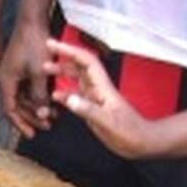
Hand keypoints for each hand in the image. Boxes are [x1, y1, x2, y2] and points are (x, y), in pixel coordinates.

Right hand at [0, 20, 52, 136]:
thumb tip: (43, 117)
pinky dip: (38, 95)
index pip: (10, 111)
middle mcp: (6, 80)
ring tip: (54, 116)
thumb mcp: (39, 73)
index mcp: (6, 82)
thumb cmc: (33, 43)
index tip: (32, 135)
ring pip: (24, 97)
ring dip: (38, 107)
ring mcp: (13, 74)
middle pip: (18, 106)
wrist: (32, 20)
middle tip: (47, 127)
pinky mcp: (21, 68)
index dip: (21, 124)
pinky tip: (51, 100)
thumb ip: (40, 96)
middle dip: (32, 118)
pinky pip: (27, 87)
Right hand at [44, 39, 158, 158]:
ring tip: (46, 71)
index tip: (52, 45)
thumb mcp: (107, 122)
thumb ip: (87, 109)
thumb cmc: (128, 132)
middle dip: (63, 58)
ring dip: (62, 73)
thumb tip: (67, 98)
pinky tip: (55, 96)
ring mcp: (96, 98)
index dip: (69, 50)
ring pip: (77, 79)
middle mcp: (98, 88)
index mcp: (102, 87)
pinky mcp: (94, 108)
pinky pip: (77, 96)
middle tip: (45, 54)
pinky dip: (65, 94)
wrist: (141, 142)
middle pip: (79, 66)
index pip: (85, 61)